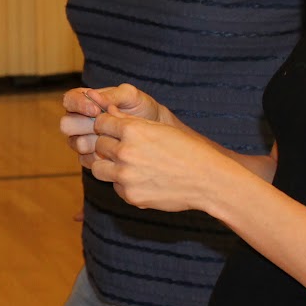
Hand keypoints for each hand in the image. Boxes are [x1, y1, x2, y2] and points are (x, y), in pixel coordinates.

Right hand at [59, 85, 162, 168]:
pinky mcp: (88, 156)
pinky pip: (85, 160)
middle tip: (102, 128)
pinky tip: (113, 153)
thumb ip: (112, 95)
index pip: (70, 100)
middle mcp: (78, 120)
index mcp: (84, 100)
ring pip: (76, 143)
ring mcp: (82, 139)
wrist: (153, 130)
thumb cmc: (140, 108)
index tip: (96, 110)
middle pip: (67, 124)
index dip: (79, 105)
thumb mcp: (130, 96)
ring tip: (113, 140)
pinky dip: (99, 157)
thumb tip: (93, 96)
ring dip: (94, 142)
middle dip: (85, 126)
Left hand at [85, 111, 231, 212]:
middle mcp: (125, 152)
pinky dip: (123, 184)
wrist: (208, 180)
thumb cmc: (186, 150)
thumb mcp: (160, 128)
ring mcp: (126, 176)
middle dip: (107, 145)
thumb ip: (130, 120)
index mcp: (133, 131)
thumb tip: (109, 109)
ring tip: (126, 165)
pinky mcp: (131, 196)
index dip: (106, 125)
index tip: (113, 130)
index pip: (101, 123)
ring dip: (108, 165)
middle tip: (125, 149)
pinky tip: (142, 180)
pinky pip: (115, 186)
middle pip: (98, 145)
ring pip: (98, 168)